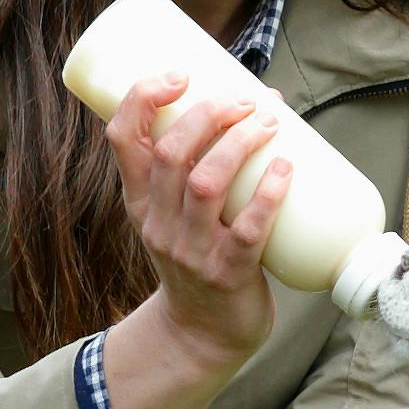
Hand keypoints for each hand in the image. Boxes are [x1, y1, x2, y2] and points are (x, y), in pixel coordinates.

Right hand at [104, 73, 294, 360]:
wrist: (203, 335)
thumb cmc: (200, 258)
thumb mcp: (176, 214)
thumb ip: (200, 166)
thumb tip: (261, 101)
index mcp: (139, 200)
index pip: (123, 138)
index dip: (144, 97)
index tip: (180, 74)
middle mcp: (158, 222)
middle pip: (172, 153)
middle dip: (209, 115)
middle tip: (245, 100)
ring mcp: (191, 251)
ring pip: (207, 184)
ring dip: (240, 144)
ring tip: (270, 121)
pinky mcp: (228, 274)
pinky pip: (248, 228)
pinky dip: (268, 192)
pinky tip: (286, 167)